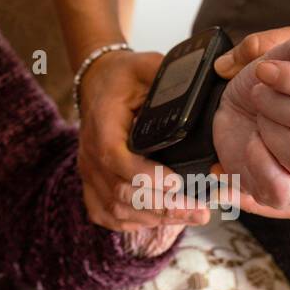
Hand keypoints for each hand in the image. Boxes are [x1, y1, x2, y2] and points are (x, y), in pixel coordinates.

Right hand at [77, 50, 209, 251]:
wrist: (96, 82)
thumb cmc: (123, 77)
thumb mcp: (145, 66)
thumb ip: (167, 78)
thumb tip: (199, 92)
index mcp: (102, 125)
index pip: (116, 158)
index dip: (145, 175)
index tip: (178, 183)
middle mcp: (90, 153)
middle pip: (121, 192)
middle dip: (163, 206)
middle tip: (201, 211)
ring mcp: (88, 172)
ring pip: (116, 208)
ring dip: (155, 218)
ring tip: (191, 215)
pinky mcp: (92, 184)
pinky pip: (106, 214)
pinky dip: (133, 223)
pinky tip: (160, 220)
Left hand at [211, 37, 289, 218]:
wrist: (241, 107)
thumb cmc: (268, 81)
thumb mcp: (280, 52)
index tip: (265, 70)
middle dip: (274, 103)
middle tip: (259, 95)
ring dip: (269, 131)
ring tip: (260, 122)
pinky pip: (281, 189)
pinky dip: (257, 162)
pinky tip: (254, 145)